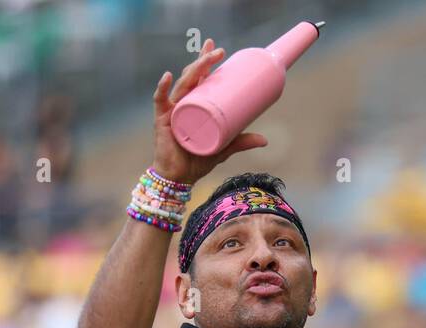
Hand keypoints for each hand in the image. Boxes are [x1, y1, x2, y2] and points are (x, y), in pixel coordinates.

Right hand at [151, 37, 268, 184]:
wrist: (180, 178)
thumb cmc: (196, 160)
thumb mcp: (223, 148)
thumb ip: (241, 142)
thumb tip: (265, 140)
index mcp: (194, 104)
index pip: (200, 79)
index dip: (206, 62)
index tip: (219, 51)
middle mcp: (182, 103)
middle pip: (191, 76)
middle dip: (203, 60)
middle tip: (218, 50)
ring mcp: (171, 110)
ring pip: (182, 85)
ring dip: (193, 70)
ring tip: (205, 60)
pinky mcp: (161, 120)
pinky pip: (160, 100)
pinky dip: (163, 89)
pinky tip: (168, 77)